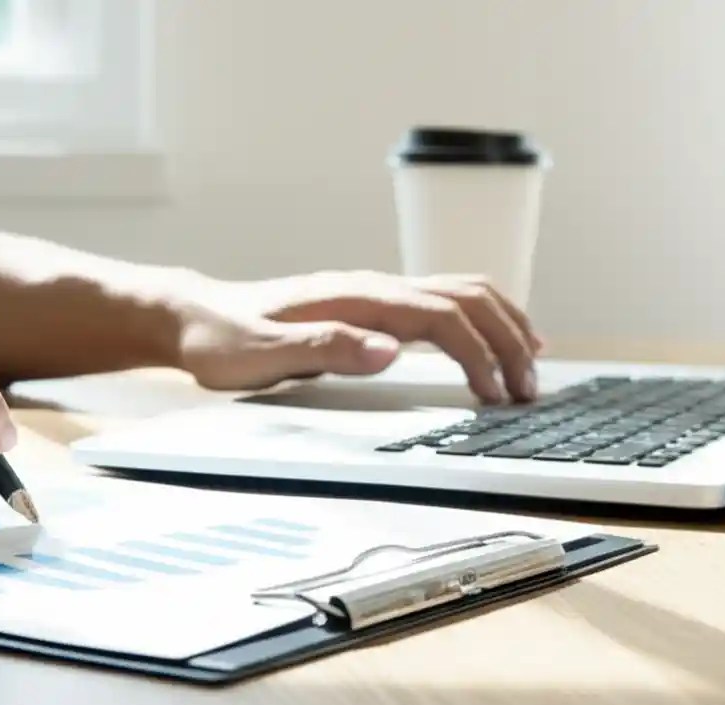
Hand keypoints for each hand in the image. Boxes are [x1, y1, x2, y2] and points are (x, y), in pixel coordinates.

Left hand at [176, 271, 542, 402]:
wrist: (193, 315)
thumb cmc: (221, 339)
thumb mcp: (259, 353)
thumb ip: (322, 348)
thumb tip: (388, 350)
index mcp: (355, 298)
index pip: (440, 316)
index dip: (479, 353)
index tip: (497, 396)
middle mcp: (372, 287)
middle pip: (465, 297)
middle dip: (507, 340)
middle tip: (529, 390)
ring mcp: (373, 293)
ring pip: (460, 293)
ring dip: (502, 325)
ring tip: (530, 366)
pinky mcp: (370, 306)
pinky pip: (441, 303)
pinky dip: (480, 319)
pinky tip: (492, 342)